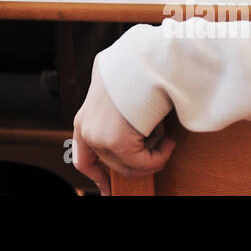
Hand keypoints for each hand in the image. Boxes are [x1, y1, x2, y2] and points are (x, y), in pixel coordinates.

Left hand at [72, 59, 175, 194]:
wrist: (146, 60)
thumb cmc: (138, 71)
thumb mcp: (119, 92)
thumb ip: (115, 112)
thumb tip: (132, 130)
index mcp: (84, 119)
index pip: (83, 160)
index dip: (98, 177)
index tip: (111, 189)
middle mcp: (86, 128)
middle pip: (114, 166)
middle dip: (141, 162)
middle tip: (161, 148)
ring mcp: (98, 136)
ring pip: (130, 166)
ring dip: (153, 155)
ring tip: (164, 135)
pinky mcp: (115, 141)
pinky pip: (143, 163)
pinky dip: (160, 156)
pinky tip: (168, 140)